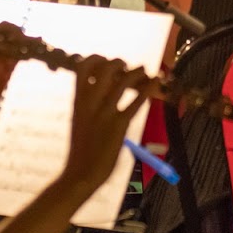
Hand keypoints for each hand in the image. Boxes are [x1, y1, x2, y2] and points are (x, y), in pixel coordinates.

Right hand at [61, 55, 149, 189]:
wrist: (81, 173)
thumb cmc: (80, 148)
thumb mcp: (78, 119)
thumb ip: (87, 104)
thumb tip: (102, 90)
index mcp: (78, 100)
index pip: (82, 68)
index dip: (95, 59)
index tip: (103, 59)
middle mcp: (91, 102)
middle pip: (106, 69)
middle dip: (118, 63)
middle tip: (126, 66)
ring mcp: (106, 112)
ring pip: (123, 82)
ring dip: (136, 72)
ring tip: (143, 70)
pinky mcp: (120, 124)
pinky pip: (136, 101)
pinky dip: (147, 89)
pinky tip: (154, 84)